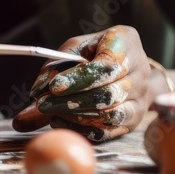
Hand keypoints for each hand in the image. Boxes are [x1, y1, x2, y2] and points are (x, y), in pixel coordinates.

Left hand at [12, 25, 148, 140]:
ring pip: (110, 114)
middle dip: (72, 101)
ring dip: (76, 117)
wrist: (127, 68)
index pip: (106, 65)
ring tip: (51, 113)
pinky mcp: (134, 120)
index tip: (54, 87)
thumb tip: (34, 94)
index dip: (80, 78)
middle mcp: (140, 70)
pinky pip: (109, 131)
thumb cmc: (95, 52)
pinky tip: (62, 121)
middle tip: (43, 105)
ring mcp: (140, 97)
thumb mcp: (74, 49)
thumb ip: (54, 67)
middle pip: (108, 93)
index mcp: (125, 41)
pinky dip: (83, 129)